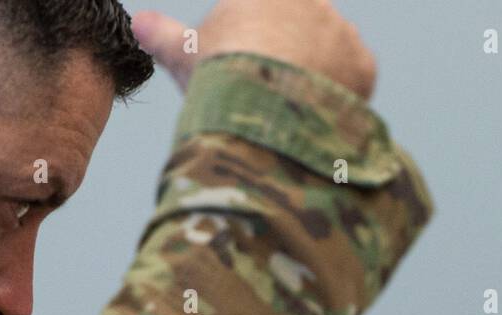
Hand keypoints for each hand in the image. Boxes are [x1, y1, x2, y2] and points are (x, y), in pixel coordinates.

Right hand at [132, 0, 376, 98]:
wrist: (264, 102)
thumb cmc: (217, 73)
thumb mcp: (185, 53)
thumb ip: (164, 35)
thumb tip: (138, 24)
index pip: (267, 12)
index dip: (256, 36)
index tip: (246, 56)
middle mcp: (311, 1)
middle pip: (299, 29)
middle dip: (285, 55)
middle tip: (264, 90)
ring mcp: (341, 32)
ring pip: (328, 53)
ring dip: (314, 76)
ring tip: (286, 109)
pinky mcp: (363, 65)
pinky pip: (353, 78)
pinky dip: (338, 97)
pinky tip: (312, 115)